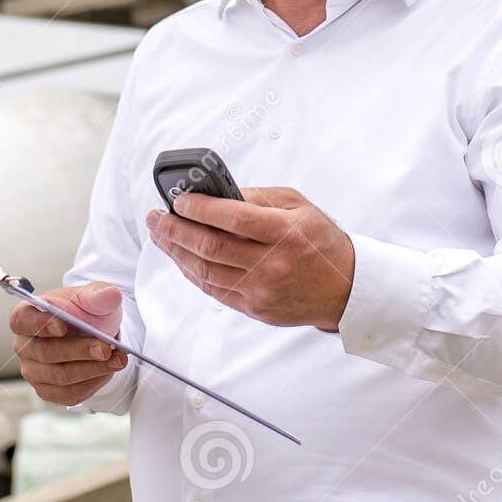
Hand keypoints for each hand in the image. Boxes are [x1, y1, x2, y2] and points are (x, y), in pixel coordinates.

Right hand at [9, 281, 128, 406]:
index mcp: (26, 315)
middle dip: (79, 350)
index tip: (63, 326)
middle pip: (45, 352)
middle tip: (105, 348)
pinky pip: (69, 394)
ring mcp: (33, 371)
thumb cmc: (84, 312)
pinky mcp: (48, 391)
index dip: (40, 324)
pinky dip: (92, 383)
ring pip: (60, 376)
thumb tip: (111, 295)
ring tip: (117, 359)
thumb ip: (98, 294)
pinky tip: (107, 370)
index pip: (22, 321)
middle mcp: (24, 345)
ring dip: (91, 369)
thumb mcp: (92, 297)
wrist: (93, 334)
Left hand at [146, 186, 354, 330]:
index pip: (232, 218)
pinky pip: (213, 290)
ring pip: (205, 271)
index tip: (179, 200)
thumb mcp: (298, 206)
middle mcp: (272, 264)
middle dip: (175, 230)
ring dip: (176, 252)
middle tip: (156, 217)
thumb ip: (258, 197)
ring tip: (160, 235)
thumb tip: (216, 192)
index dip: (200, 208)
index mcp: (284, 233)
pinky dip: (192, 272)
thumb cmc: (321, 241)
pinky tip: (180, 257)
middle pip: (210, 247)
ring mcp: (262, 290)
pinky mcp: (255, 308)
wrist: (346, 288)